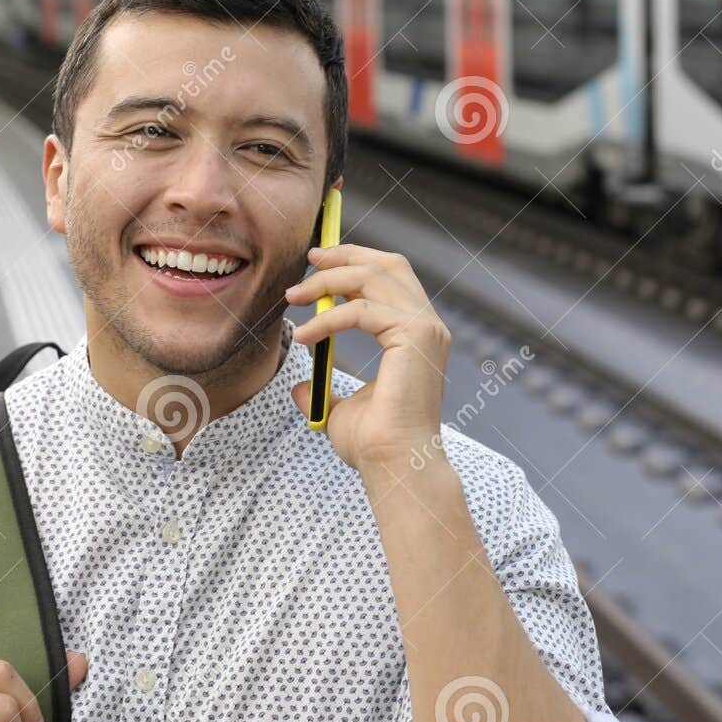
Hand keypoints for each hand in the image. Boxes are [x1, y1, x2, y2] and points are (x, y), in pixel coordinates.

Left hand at [285, 243, 450, 474]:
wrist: (393, 465)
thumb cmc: (374, 444)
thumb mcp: (340, 409)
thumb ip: (324, 390)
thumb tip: (298, 388)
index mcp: (417, 334)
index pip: (391, 275)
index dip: (355, 260)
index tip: (319, 260)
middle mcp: (427, 326)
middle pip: (387, 265)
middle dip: (345, 256)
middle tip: (309, 261)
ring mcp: (425, 329)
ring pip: (372, 279)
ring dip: (328, 282)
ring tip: (294, 297)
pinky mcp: (414, 337)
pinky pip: (361, 311)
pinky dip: (327, 319)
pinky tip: (304, 336)